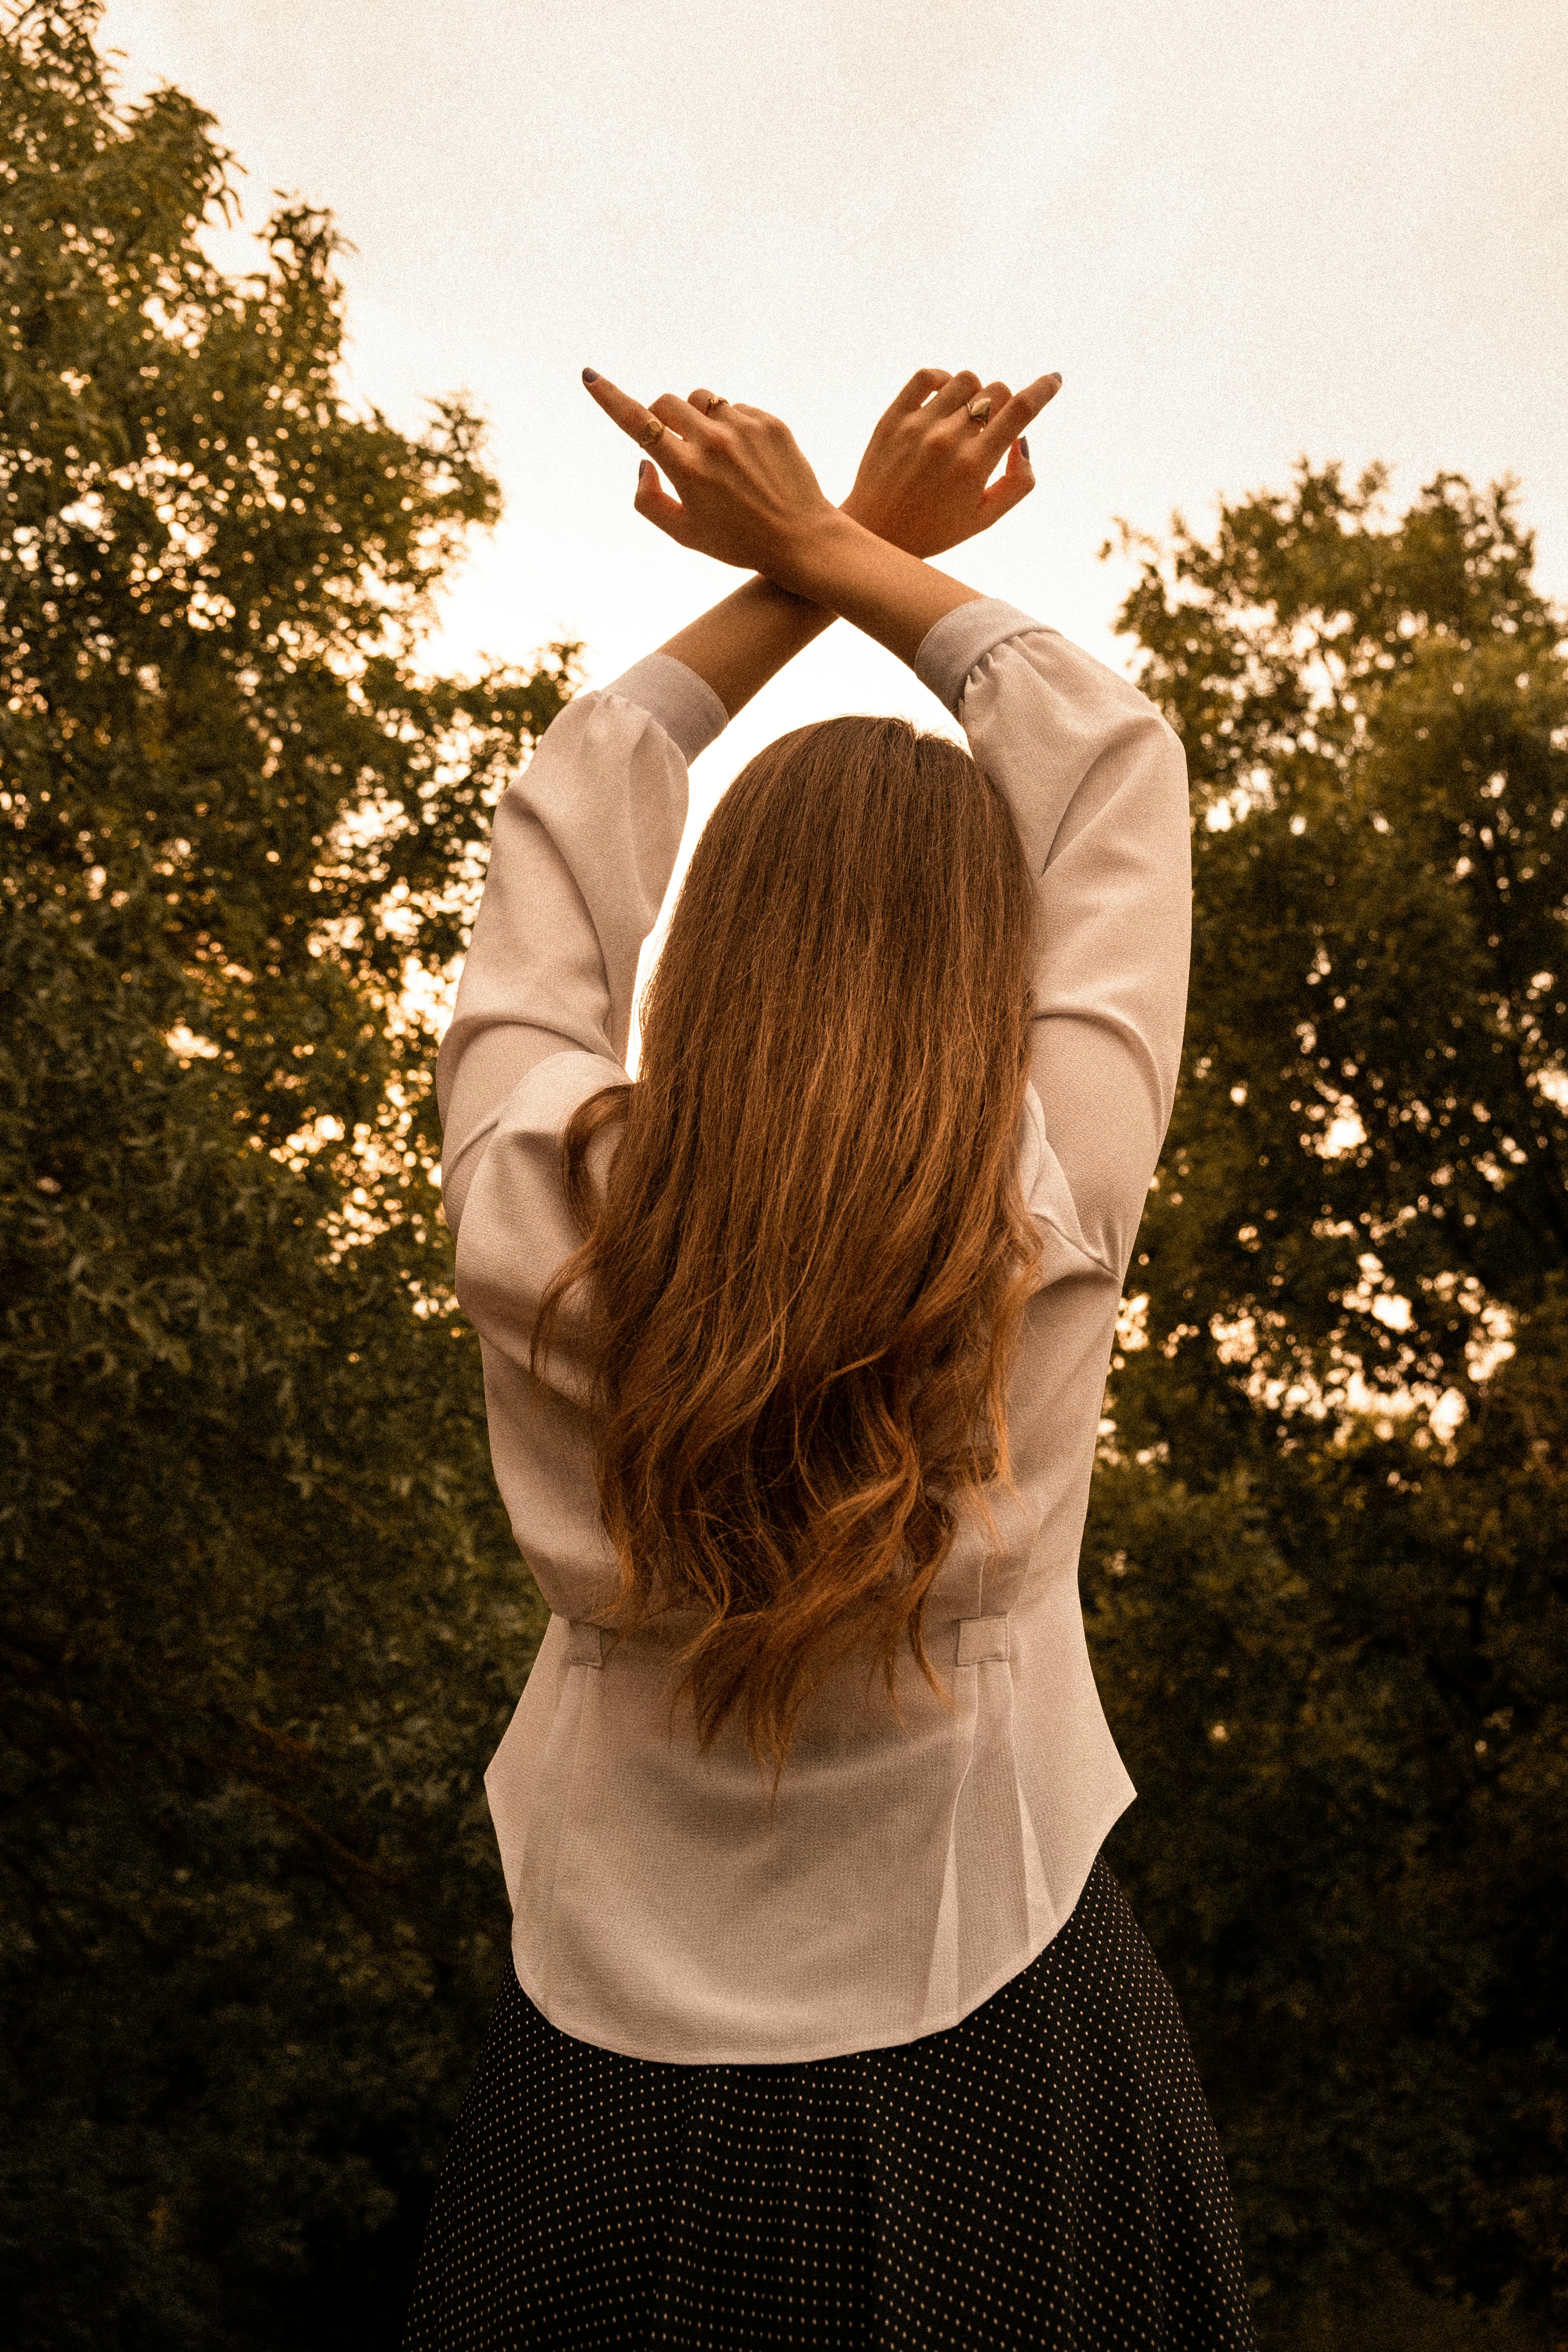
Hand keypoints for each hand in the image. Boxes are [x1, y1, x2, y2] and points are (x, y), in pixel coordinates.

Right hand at [580, 371, 836, 589]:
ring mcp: (744, 428)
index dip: (609, 398)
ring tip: (715, 452)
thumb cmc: (738, 541)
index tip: (589, 377)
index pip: (638, 422)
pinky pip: (736, 409)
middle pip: (667, 401)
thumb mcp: (684, 534)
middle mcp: (713, 441)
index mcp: (686, 469)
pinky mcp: (770, 423)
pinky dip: (731, 426)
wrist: (803, 539)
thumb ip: (649, 500)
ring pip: (702, 399)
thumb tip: (644, 461)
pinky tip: (746, 457)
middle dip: (662, 417)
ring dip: (698, 418)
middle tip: (674, 442)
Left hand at [840, 367, 1061, 558]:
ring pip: (966, 380)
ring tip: (965, 419)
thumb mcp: (985, 518)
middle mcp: (946, 440)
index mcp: (973, 465)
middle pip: (996, 391)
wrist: (875, 533)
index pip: (1020, 410)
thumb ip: (1018, 482)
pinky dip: (943, 380)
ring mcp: (917, 426)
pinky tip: (944, 400)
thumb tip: (1021, 441)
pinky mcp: (892, 418)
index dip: (1044, 389)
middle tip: (990, 430)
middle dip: (1004, 404)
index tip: (1054, 379)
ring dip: (975, 394)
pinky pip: (927, 377)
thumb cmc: (935, 529)